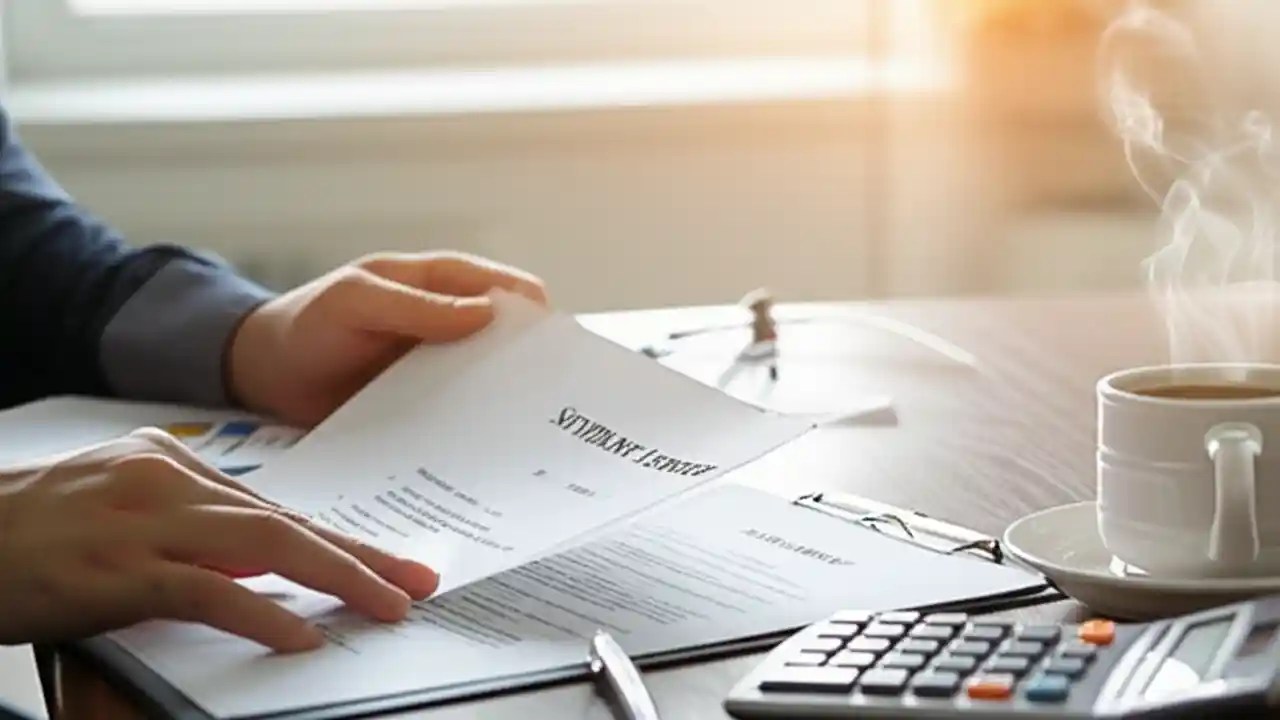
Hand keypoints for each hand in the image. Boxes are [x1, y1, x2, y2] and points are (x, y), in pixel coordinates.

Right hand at [0, 428, 438, 651]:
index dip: (340, 538)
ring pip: (265, 544)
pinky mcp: (118, 566)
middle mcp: (169, 480)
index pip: (277, 506)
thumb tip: (261, 560)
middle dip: (360, 554)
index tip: (392, 560)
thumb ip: (188, 526)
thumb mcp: (119, 508)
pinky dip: (260, 614)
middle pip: (287, 520)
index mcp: (173, 464)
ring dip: (337, 577)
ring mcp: (145, 520)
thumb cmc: (32, 531)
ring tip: (388, 607)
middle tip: (419, 581)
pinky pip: (205, 591)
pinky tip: (301, 639)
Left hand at [228, 251, 547, 426]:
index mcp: (443, 284)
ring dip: (508, 408)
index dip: (538, 317)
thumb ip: (415, 307)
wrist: (260, 375)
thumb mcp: (356, 302)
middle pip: (511, 344)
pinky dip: (476, 435)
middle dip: (533, 370)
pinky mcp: (425, 410)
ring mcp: (440, 370)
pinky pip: (461, 420)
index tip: (562, 354)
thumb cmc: (308, 323)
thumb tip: (491, 312)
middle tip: (556, 410)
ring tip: (533, 445)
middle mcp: (452, 326)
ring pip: (492, 385)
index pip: (510, 292)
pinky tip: (487, 462)